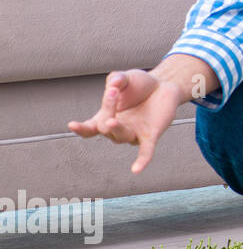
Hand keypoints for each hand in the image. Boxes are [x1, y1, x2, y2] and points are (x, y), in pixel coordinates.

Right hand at [68, 69, 185, 174]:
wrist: (164, 85)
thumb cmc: (140, 85)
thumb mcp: (125, 78)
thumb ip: (116, 79)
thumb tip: (113, 85)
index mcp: (106, 117)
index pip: (89, 129)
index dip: (80, 129)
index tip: (72, 125)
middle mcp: (118, 129)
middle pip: (105, 128)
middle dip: (106, 109)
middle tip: (113, 91)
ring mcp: (134, 133)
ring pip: (120, 137)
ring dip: (115, 128)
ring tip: (112, 120)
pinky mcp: (151, 136)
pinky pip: (145, 151)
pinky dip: (141, 160)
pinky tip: (136, 170)